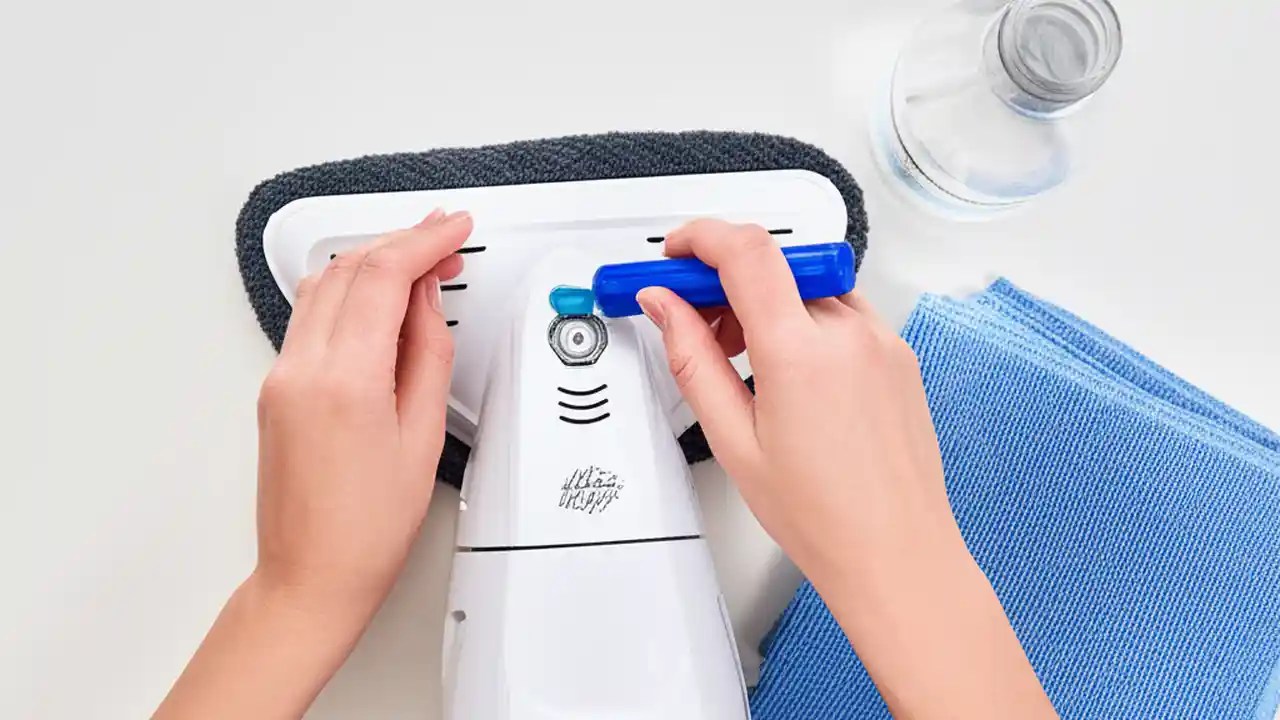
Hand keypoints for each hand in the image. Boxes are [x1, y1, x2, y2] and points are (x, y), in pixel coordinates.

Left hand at [254, 209, 470, 615]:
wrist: (311, 575)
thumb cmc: (367, 529)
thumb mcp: (423, 436)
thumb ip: (427, 355)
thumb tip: (426, 302)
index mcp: (344, 381)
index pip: (383, 277)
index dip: (423, 240)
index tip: (453, 227)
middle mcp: (301, 370)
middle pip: (349, 269)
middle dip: (400, 244)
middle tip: (445, 242)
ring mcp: (280, 377)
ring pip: (323, 285)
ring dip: (372, 262)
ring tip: (419, 265)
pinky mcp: (275, 388)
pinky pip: (311, 316)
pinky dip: (348, 292)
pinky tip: (380, 299)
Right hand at [636, 219, 1055, 719]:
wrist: (896, 553)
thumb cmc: (824, 516)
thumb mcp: (734, 440)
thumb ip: (692, 359)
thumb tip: (664, 307)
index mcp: (802, 353)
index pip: (745, 250)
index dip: (699, 237)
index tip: (674, 253)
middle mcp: (849, 334)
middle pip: (774, 263)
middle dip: (724, 279)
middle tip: (695, 318)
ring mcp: (881, 341)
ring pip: (807, 284)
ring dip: (765, 300)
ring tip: (742, 357)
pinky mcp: (898, 353)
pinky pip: (840, 309)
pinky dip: (803, 319)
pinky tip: (785, 369)